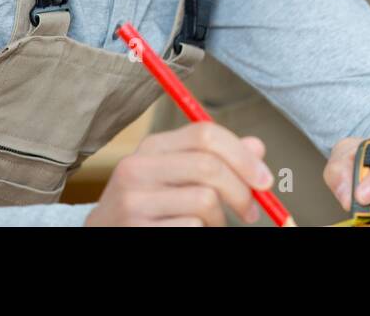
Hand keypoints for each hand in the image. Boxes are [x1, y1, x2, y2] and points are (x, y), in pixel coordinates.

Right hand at [85, 122, 272, 225]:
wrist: (104, 235)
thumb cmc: (151, 207)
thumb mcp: (177, 175)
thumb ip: (215, 159)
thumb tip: (257, 147)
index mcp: (151, 147)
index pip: (206, 134)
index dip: (243, 156)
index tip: (265, 180)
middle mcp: (137, 169)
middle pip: (209, 167)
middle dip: (242, 192)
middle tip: (252, 211)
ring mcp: (132, 202)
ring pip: (204, 201)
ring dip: (220, 220)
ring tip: (212, 225)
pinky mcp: (137, 230)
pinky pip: (191, 228)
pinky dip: (202, 233)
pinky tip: (191, 233)